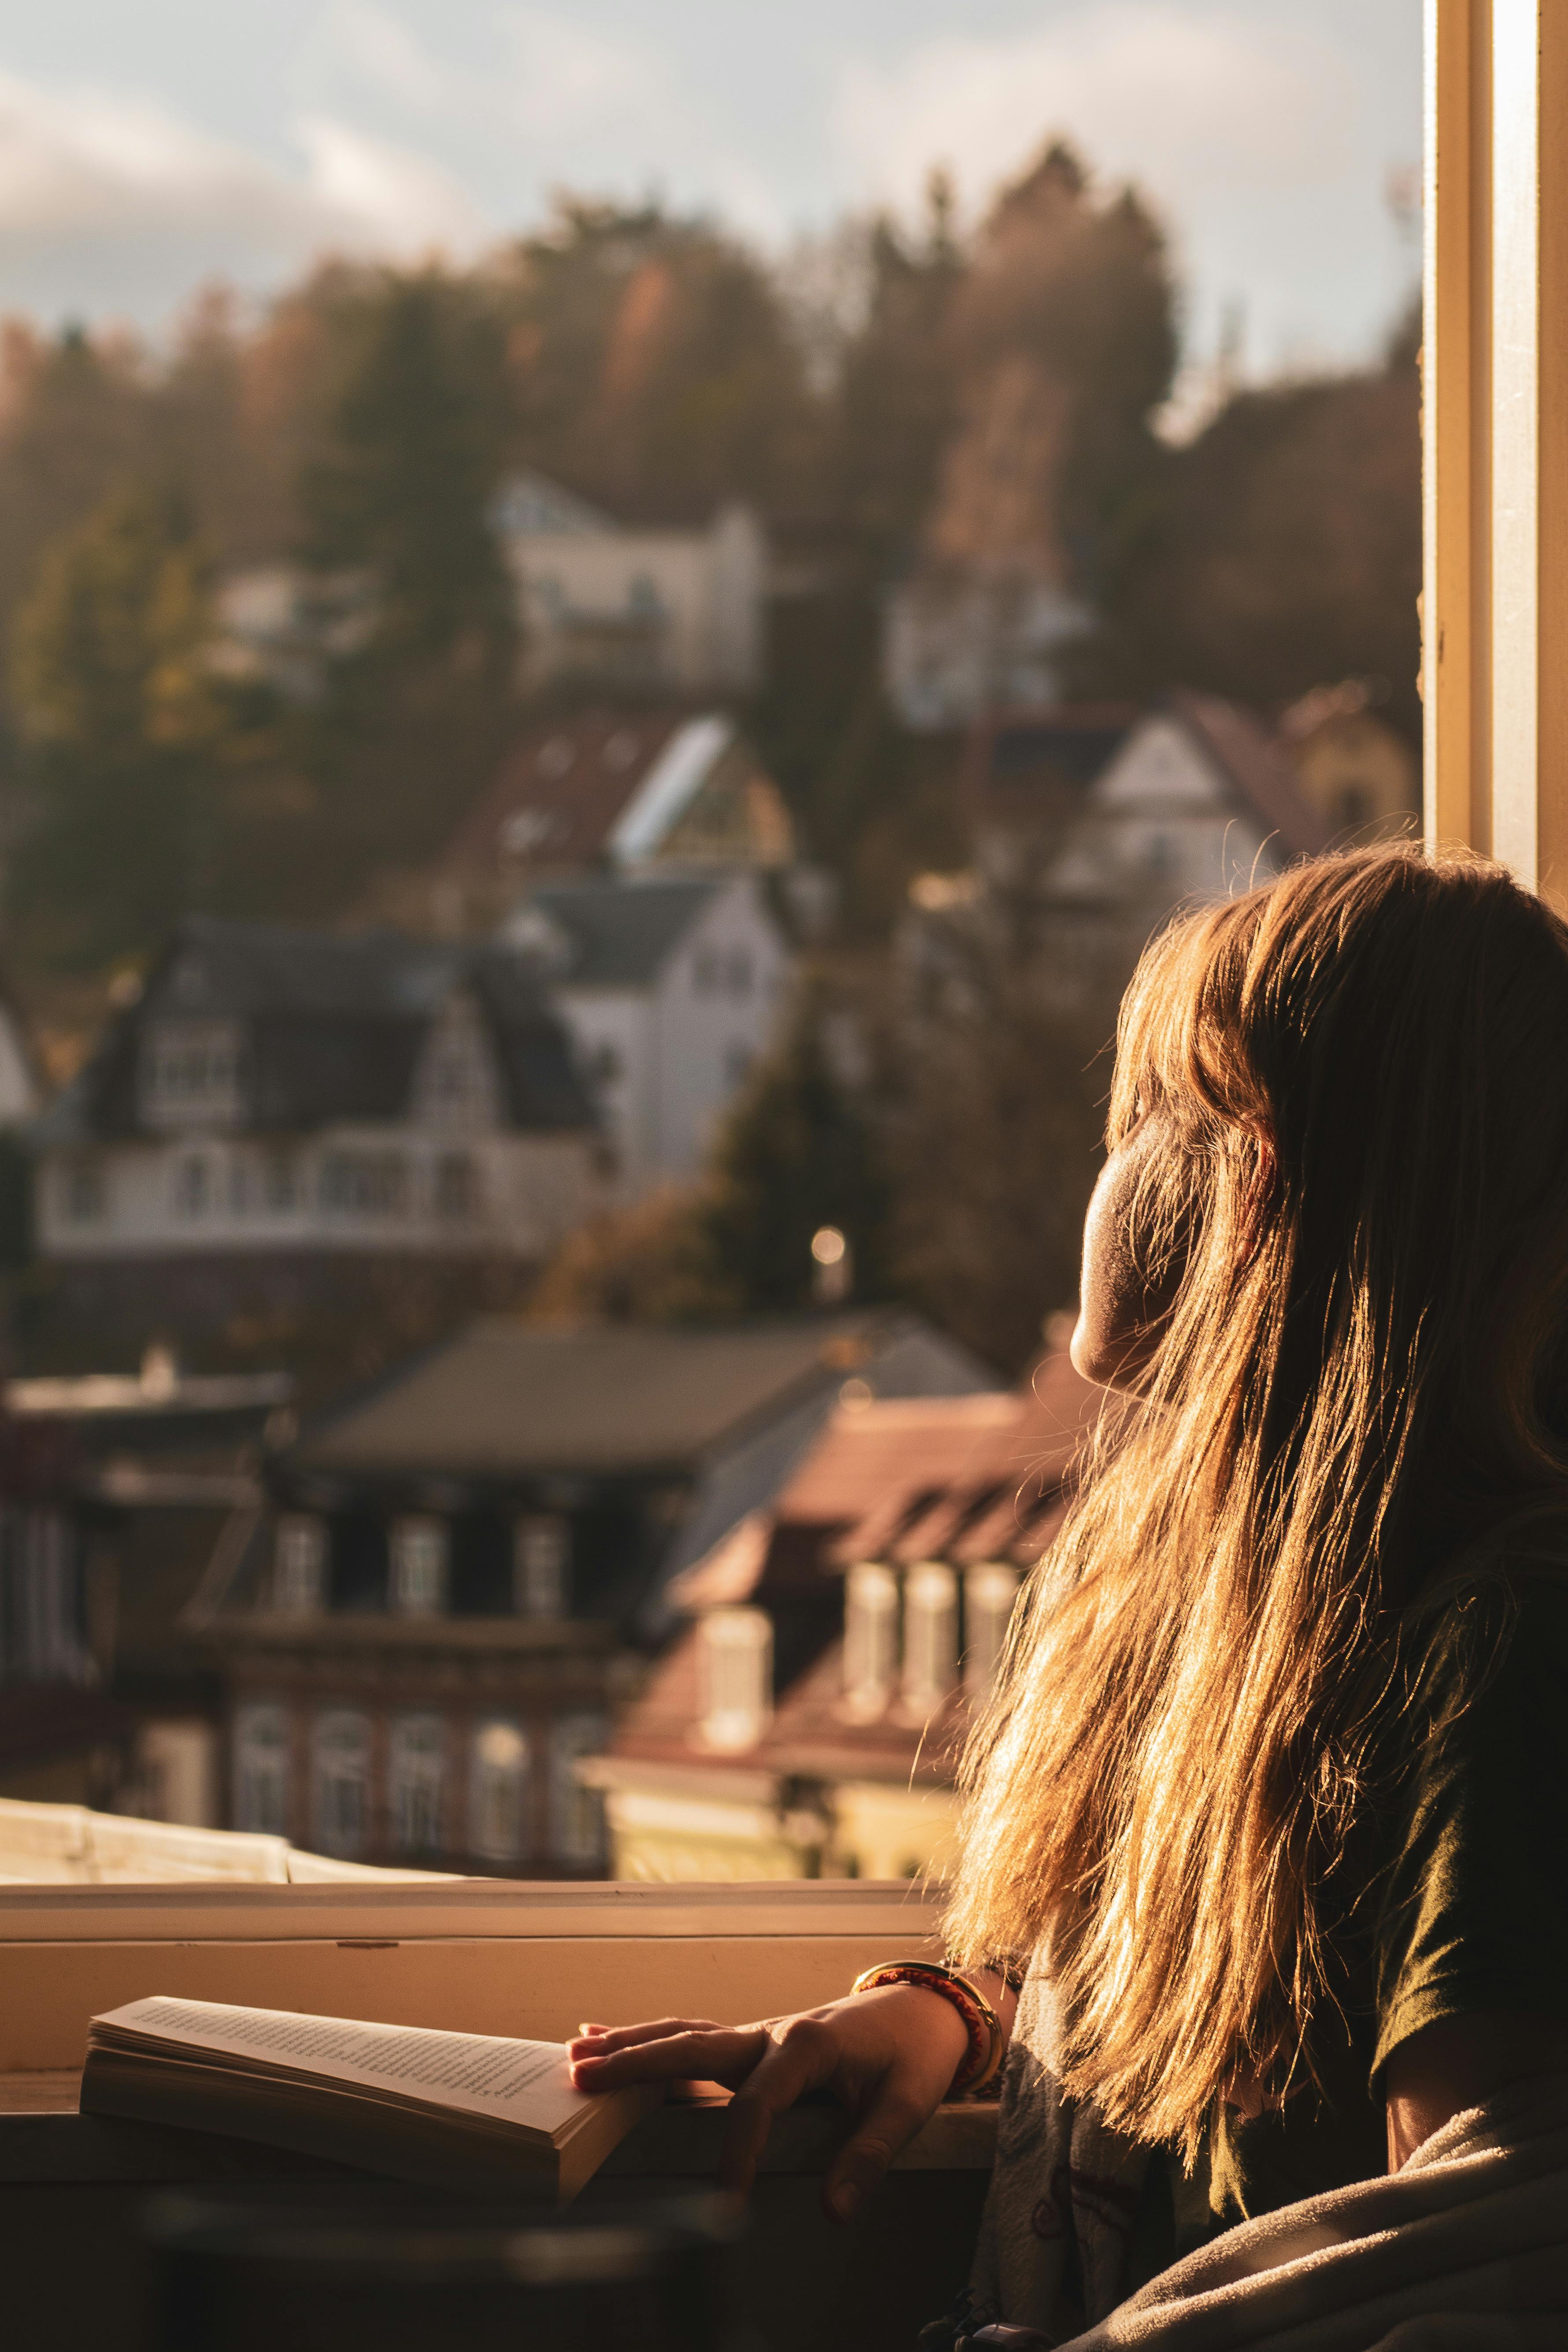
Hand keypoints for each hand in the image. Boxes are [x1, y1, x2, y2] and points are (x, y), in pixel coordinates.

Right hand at [567, 1983, 971, 2221]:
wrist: (926, 2011)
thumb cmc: (914, 2055)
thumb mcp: (906, 2105)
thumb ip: (868, 2155)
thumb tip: (834, 2211)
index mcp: (804, 2045)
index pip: (754, 2106)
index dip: (737, 2157)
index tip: (725, 2207)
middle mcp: (770, 2032)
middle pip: (692, 2048)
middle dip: (636, 2063)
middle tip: (582, 2078)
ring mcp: (757, 2033)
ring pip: (683, 2037)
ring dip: (631, 2045)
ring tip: (576, 2055)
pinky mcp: (754, 2042)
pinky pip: (694, 2039)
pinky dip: (651, 2039)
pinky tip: (608, 2037)